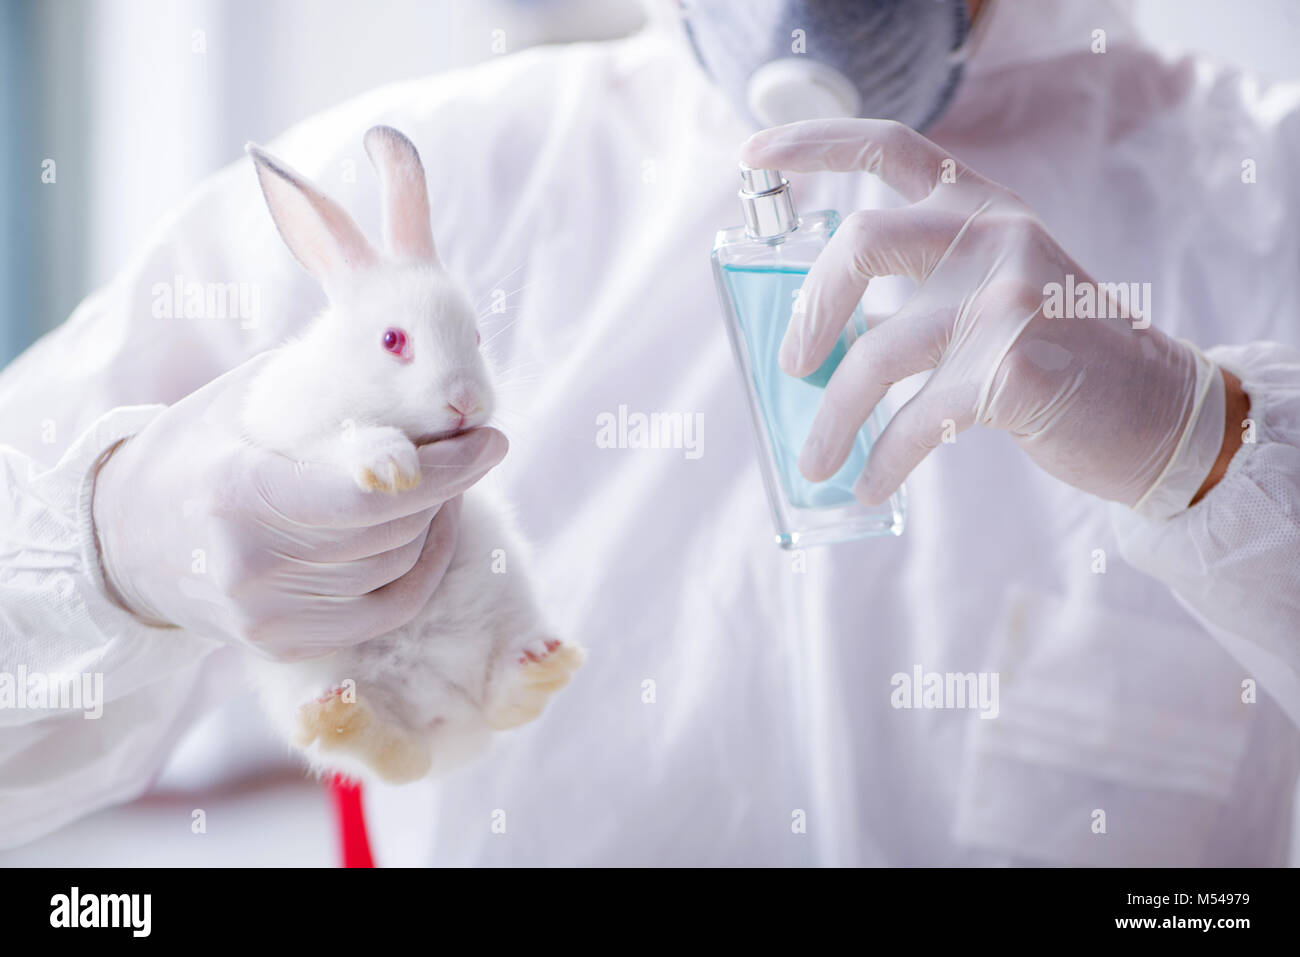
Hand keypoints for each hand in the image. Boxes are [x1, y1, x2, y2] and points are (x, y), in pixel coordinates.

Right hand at [91, 354, 506, 659]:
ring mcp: (268, 616)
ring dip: (438, 520)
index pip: (371, 495)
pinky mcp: (286, 644)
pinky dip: (424, 566)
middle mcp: (251, 567)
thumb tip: (423, 364)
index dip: (445, 470)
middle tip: (478, 447)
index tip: (491, 439)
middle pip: (393, 533)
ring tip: (445, 479)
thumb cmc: (196, 449)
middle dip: (451, 486)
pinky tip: (433, 526)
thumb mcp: (246, 399)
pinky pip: (389, 608)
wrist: (126, 539)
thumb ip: (328, 385)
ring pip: (398, 568)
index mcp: (237, 494)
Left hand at [741, 119, 1226, 517]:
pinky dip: (881, 462)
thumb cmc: (1063, 356)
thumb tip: (821, 332)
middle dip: (810, 309)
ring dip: (832, 420)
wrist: (1161, 412)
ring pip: (876, 356)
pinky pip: (914, 423)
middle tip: (792, 364)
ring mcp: (1007, 301)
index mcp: (984, 210)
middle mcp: (995, 239)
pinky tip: (868, 487)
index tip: (751, 155)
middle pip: (862, 241)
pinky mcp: (1013, 372)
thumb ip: (930, 281)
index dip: (814, 144)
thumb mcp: (1004, 285)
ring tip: (814, 463)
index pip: (892, 147)